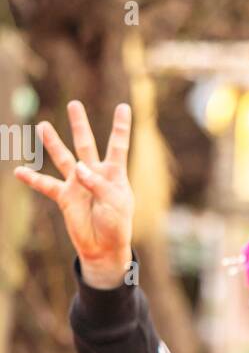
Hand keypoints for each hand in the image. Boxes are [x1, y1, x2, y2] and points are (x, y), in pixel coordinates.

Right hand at [15, 100, 133, 289]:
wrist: (105, 247)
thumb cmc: (117, 224)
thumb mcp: (115, 202)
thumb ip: (98, 183)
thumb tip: (78, 168)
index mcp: (113, 173)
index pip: (117, 145)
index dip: (121, 126)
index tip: (124, 106)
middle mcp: (94, 173)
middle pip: (86, 144)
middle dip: (79, 125)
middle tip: (74, 104)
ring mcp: (77, 184)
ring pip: (63, 158)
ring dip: (53, 143)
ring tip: (43, 126)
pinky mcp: (65, 197)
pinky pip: (46, 186)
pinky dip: (32, 179)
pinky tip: (19, 172)